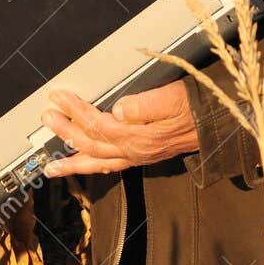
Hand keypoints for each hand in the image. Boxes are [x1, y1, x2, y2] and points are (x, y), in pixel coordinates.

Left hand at [40, 80, 199, 175]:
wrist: (216, 125)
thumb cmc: (196, 107)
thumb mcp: (174, 98)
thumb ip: (147, 104)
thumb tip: (120, 108)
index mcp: (139, 136)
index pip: (98, 124)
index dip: (76, 111)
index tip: (59, 97)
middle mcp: (135, 150)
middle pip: (92, 143)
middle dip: (66, 130)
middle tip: (47, 117)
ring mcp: (137, 156)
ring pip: (98, 162)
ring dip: (73, 162)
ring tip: (50, 167)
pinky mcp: (141, 157)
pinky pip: (110, 166)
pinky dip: (92, 167)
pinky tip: (83, 165)